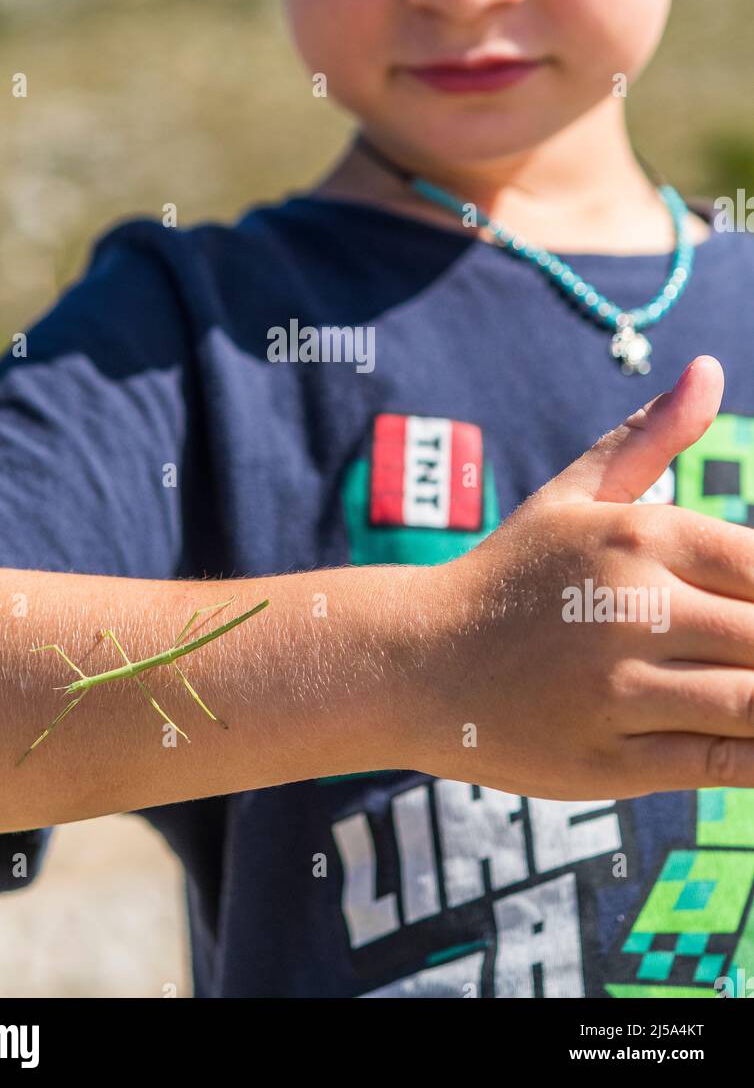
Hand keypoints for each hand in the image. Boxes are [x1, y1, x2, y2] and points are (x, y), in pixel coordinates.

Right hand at [411, 355, 753, 798]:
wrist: (415, 661)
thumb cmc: (508, 575)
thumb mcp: (572, 497)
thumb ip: (648, 439)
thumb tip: (712, 369)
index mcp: (636, 537)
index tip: (749, 608)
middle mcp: (633, 609)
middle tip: (746, 644)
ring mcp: (620, 691)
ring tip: (749, 684)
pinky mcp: (610, 763)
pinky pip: (720, 764)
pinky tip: (747, 738)